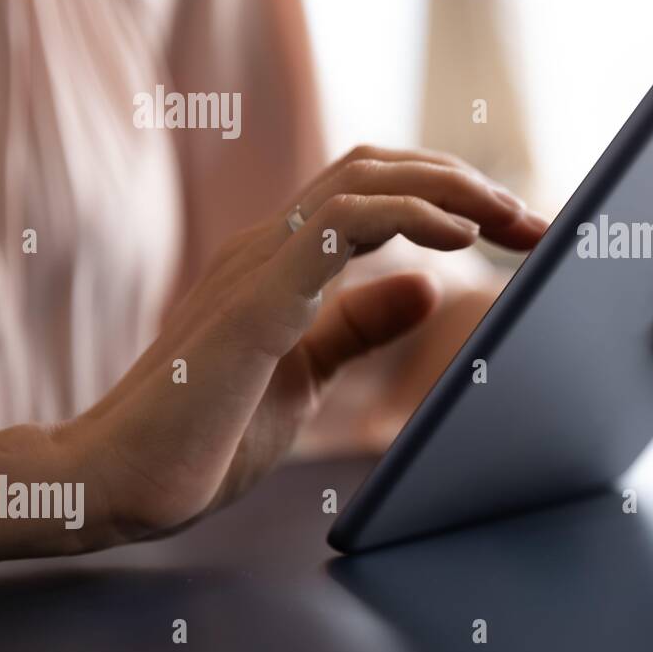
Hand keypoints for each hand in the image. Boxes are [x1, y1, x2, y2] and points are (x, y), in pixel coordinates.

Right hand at [63, 146, 546, 547]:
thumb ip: (358, 325)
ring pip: (366, 176)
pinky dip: (411, 216)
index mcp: (281, 260)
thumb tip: (428, 287)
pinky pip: (342, 224)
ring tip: (512, 219)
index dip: (449, 194)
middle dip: (467, 180)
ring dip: (453, 189)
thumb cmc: (201, 436)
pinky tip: (461, 237)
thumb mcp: (307, 372)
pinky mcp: (257, 296)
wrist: (117, 484)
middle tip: (535, 219)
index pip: (374, 189)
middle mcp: (270, 243)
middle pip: (380, 166)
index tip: (515, 227)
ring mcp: (259, 261)